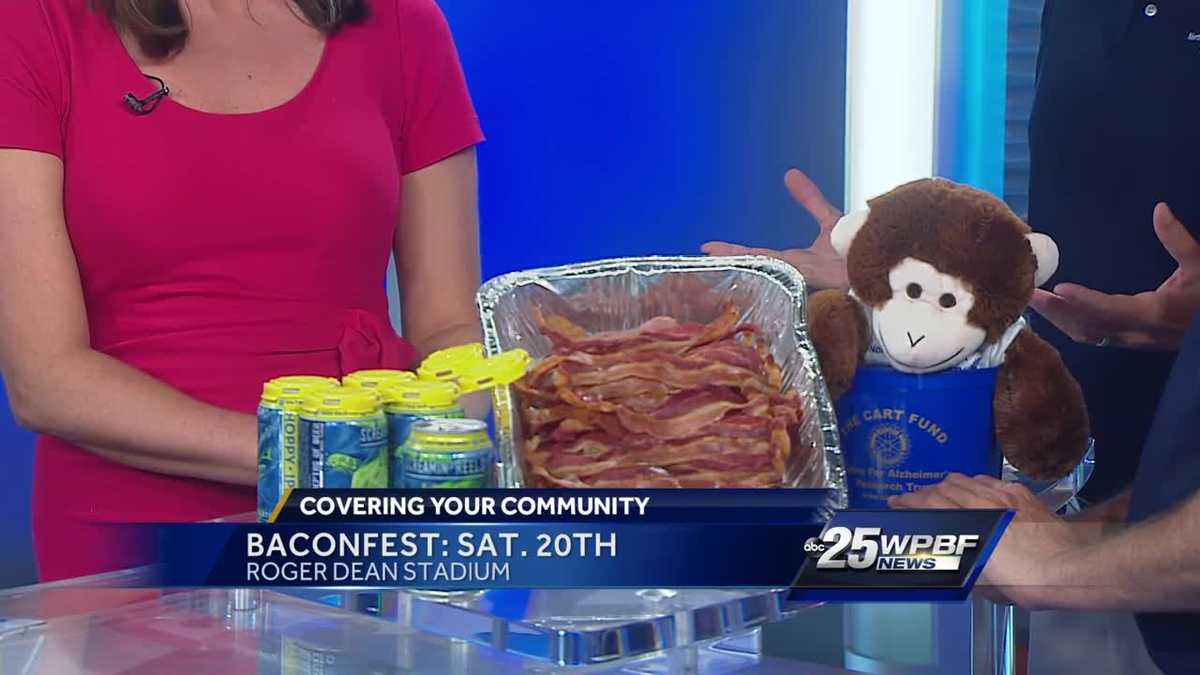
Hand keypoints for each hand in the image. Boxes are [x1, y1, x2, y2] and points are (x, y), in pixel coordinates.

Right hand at [702, 169, 848, 289]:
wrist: (885, 261)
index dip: (734, 250)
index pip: (759, 256)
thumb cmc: (860, 250)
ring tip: (723, 256)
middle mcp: (801, 271)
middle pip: (760, 263)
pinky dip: (783, 265)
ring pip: (776, 269)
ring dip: (751, 262)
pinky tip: (764, 260)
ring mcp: (814, 275)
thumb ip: (809, 200)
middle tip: (706, 251)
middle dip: (734, 257)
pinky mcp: (831, 276)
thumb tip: (789, 174)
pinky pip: (803, 270)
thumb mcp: (829, 220)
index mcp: (797, 261)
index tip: (708, 246)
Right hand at [889, 474, 1080, 608]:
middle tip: (913, 499)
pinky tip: (973, 486)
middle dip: (924, 492)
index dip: (911, 502)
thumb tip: (964, 572)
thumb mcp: (991, 587)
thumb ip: (971, 575)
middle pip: (946, 488)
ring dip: (947, 485)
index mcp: (973, 526)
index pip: (933, 504)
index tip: (896, 503)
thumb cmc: (1033, 580)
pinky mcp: (1022, 494)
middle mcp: (985, 504)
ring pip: (966, 480)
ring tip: (938, 491)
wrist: (1075, 565)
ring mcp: (1005, 496)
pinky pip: (990, 480)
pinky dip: (974, 482)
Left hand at [1029, 202, 1199, 349]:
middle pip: (1088, 326)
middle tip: (1029, 294)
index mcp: (1153, 314)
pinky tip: (1056, 312)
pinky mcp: (1128, 341)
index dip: (1084, 300)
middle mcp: (1136, 332)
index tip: (1060, 288)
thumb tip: (1160, 210)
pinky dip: (1070, 324)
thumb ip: (1178, 240)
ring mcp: (1130, 340)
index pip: (1111, 309)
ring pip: (1086, 334)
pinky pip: (1092, 336)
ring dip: (1059, 319)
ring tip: (1035, 301)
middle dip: (1057, 311)